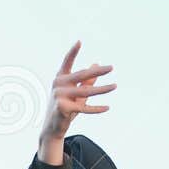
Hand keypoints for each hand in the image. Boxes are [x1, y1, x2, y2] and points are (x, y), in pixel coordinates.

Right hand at [38, 41, 115, 163]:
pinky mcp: (63, 108)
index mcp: (60, 78)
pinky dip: (96, 108)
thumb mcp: (77, 93)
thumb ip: (87, 80)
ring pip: (86, 91)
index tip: (79, 42)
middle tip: (111, 67)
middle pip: (81, 75)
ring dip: (102, 90)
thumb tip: (97, 64)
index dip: (73, 52)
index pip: (66, 62)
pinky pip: (83, 107)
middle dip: (98, 71)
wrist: (53, 127)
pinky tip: (107, 107)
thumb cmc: (65, 107)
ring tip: (115, 86)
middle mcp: (58, 85)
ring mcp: (59, 96)